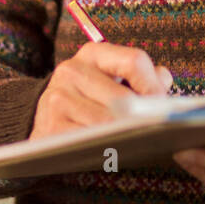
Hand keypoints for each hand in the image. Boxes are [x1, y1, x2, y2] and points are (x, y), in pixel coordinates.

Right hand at [30, 41, 172, 138]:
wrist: (41, 117)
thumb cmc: (87, 97)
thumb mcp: (110, 77)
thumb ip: (140, 76)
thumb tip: (164, 79)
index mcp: (93, 53)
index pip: (134, 61)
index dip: (153, 86)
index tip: (161, 106)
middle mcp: (72, 70)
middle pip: (123, 98)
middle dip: (142, 118)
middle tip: (154, 130)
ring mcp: (58, 98)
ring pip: (107, 123)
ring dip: (126, 135)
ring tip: (136, 140)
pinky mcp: (51, 127)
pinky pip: (89, 141)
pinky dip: (106, 148)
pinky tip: (114, 149)